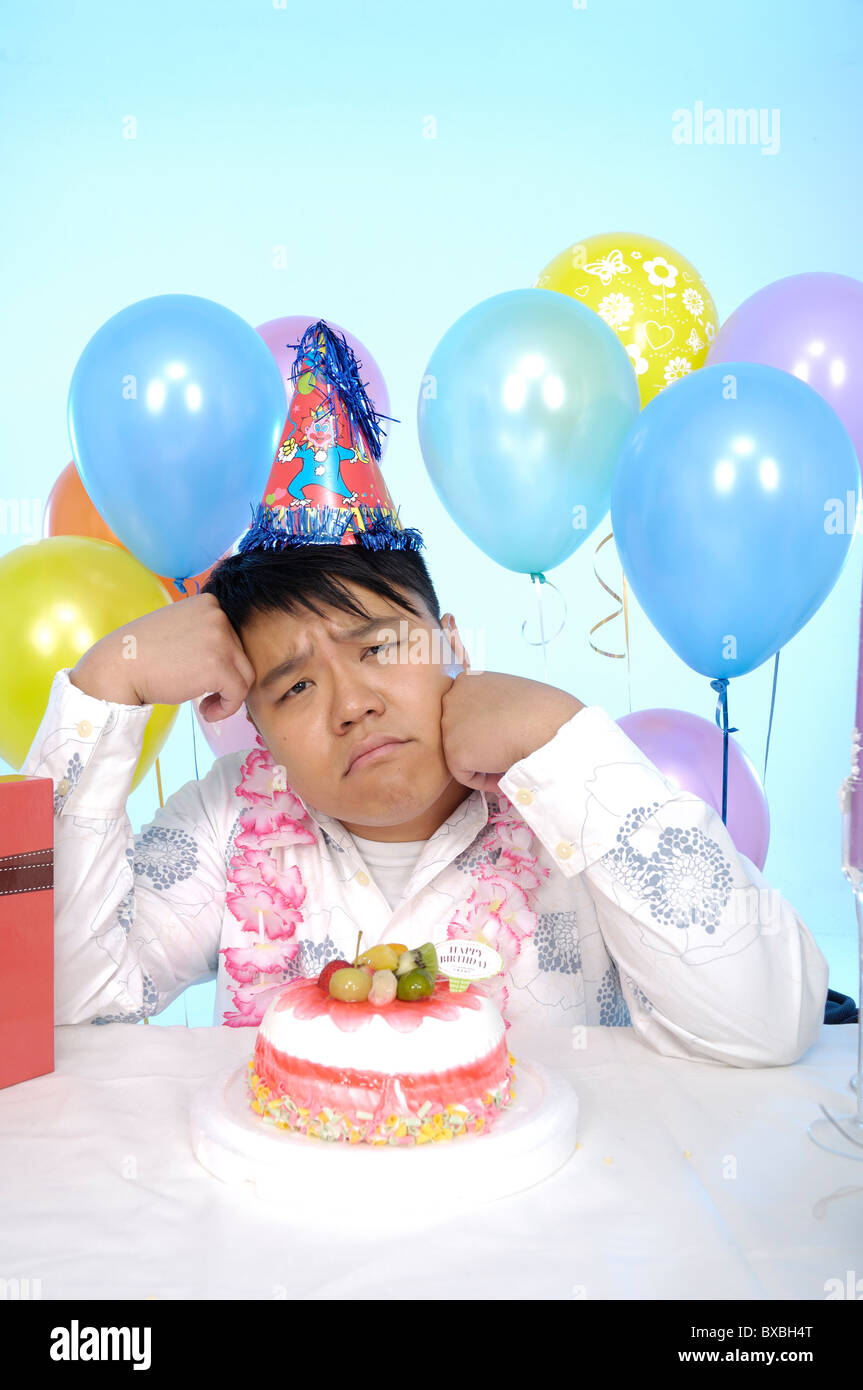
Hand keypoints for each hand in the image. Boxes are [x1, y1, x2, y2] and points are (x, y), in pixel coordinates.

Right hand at [70, 593, 256, 721]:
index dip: (222, 662)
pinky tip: (206, 712)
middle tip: (204, 695)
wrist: (118, 668)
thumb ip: (205, 634)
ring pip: (245, 675)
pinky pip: (238, 693)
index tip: (200, 675)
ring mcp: (220, 639)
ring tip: (206, 705)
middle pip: (241, 656)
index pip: (233, 636)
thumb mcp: (179, 627)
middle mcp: (218, 616)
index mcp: (208, 603)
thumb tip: (234, 657)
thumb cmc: (144, 653)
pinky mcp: (218, 666)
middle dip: (225, 679)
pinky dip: (226, 708)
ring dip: (229, 695)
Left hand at [440, 669, 583, 792]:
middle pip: (458, 730)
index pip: (464, 709)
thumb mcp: (508, 692)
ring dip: (480, 762)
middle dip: (477, 743)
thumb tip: (490, 723)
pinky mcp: (453, 752)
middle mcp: (451, 699)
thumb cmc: (539, 709)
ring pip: (459, 752)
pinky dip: (483, 780)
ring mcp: (449, 725)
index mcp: (466, 681)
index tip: (500, 736)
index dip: (481, 726)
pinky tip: (502, 776)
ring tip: (504, 765)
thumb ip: (491, 703)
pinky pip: (464, 774)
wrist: (543, 725)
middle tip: (499, 753)